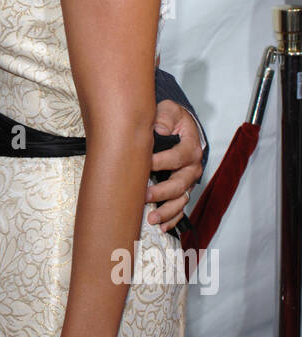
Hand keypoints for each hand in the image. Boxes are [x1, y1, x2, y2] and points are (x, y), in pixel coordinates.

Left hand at [146, 101, 202, 231]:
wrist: (180, 127)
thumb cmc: (173, 120)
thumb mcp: (169, 111)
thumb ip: (165, 117)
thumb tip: (159, 129)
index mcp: (190, 147)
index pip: (177, 157)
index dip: (161, 161)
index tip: (145, 164)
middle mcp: (192, 167)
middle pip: (180, 183)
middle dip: (162, 191)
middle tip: (145, 195)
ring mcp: (188, 181)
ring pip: (181, 199)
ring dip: (167, 211)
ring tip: (152, 218)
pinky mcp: (182, 190)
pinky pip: (180, 207)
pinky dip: (172, 219)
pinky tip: (162, 226)